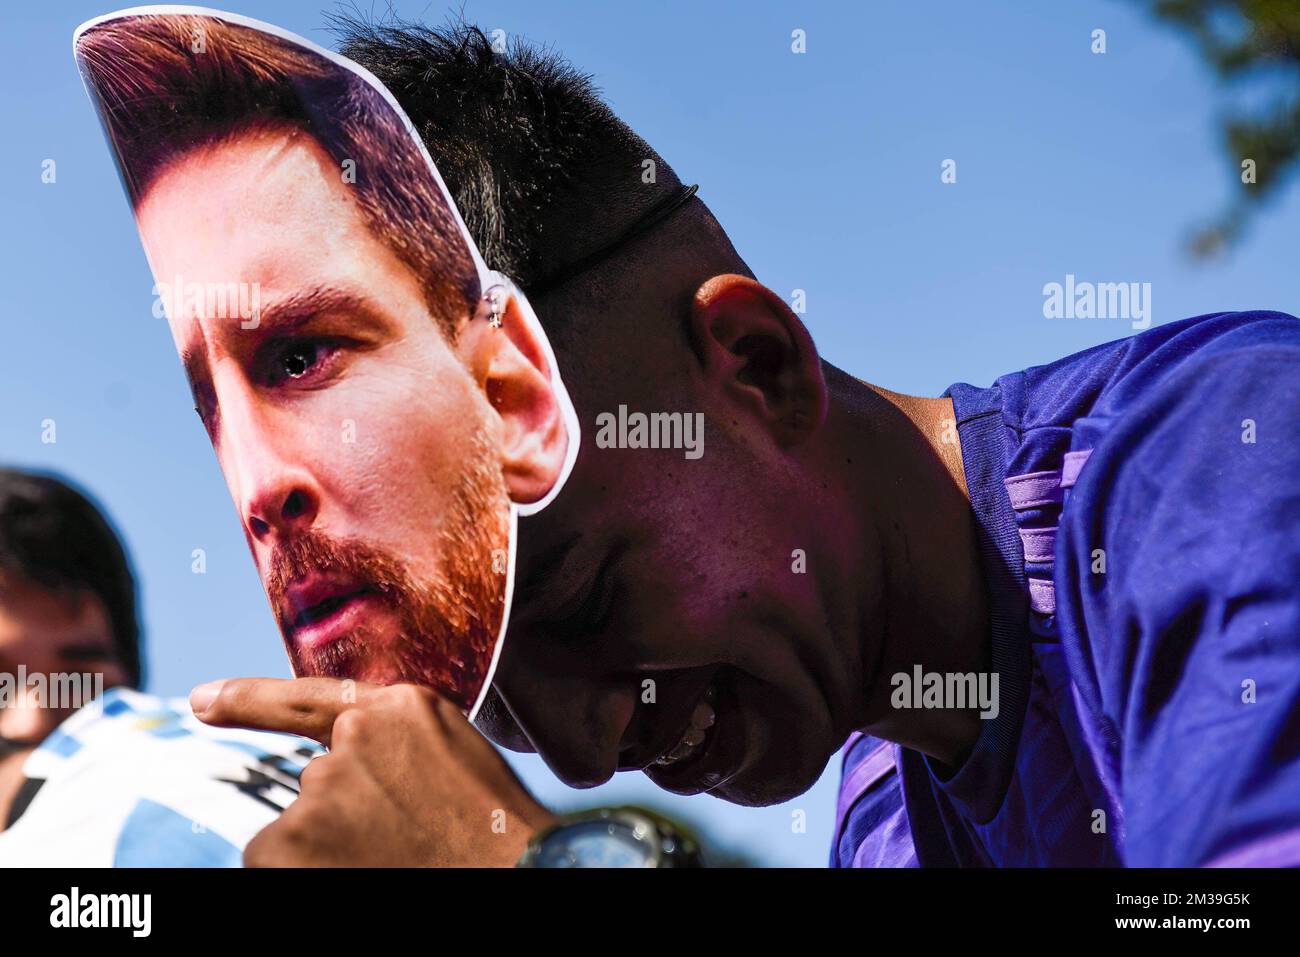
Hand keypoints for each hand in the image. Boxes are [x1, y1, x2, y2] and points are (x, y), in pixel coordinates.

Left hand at [189, 677, 556, 866]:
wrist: (515, 870)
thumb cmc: (491, 832)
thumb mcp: (450, 759)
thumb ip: (398, 748)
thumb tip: (332, 773)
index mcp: (405, 706)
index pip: (314, 696)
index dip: (251, 700)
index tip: (201, 702)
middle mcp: (357, 733)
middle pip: (319, 782)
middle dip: (344, 818)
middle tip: (405, 844)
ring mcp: (323, 782)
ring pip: (300, 826)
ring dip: (330, 849)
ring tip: (398, 857)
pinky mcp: (291, 835)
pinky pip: (275, 859)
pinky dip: (305, 869)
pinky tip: (364, 868)